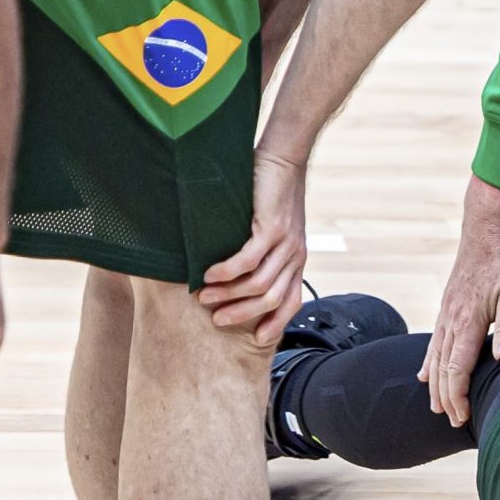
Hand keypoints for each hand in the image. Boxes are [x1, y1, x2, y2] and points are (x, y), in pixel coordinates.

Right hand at [201, 150, 309, 336]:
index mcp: (296, 260)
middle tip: (215, 319)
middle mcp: (294, 256)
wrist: (283, 160)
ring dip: (228, 294)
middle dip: (241, 314)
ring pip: (258, 284)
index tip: (255, 340)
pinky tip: (208, 273)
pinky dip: (227, 271)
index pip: (291, 302)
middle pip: (271, 300)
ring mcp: (285, 243)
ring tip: (203, 295)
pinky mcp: (271, 228)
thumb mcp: (273, 230)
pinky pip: (248, 259)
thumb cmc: (271, 194)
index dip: (274, 324)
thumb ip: (262, 253)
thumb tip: (233, 277)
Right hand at [421, 177, 499, 424]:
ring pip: (435, 356)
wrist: (488, 228)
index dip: (458, 395)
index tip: (462, 416)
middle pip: (443, 368)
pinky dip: (428, 362)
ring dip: (435, 384)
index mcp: (468, 321)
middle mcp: (452, 320)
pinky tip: (424, 373)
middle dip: (447, 397)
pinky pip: (433, 341)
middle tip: (453, 421)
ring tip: (437, 406)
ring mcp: (446, 313)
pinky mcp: (448, 306)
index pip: (457, 368)